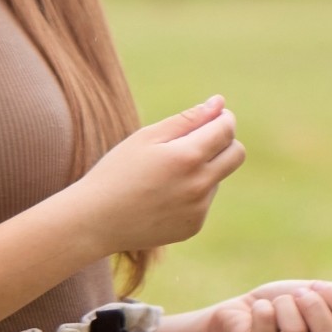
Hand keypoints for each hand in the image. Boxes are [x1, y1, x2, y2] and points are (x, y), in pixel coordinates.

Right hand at [72, 96, 245, 252]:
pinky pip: (204, 201)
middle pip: (236, 155)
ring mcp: (198, 209)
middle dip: (226, 141)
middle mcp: (199, 186)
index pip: (226, 130)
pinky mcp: (193, 227)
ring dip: (204, 169)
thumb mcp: (147, 137)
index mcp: (188, 157)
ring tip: (164, 175)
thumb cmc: (117, 171)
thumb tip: (220, 104)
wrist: (95, 221)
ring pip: (217, 178)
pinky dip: (192, 193)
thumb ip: (188, 119)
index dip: (223, 119)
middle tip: (203, 138)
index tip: (214, 115)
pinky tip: (162, 196)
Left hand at [212, 280, 331, 331]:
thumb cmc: (283, 304)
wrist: (241, 310)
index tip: (319, 286)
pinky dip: (263, 307)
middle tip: (299, 294)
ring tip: (277, 303)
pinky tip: (258, 311)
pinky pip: (267, 325)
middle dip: (315, 306)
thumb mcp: (317, 293)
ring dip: (285, 305)